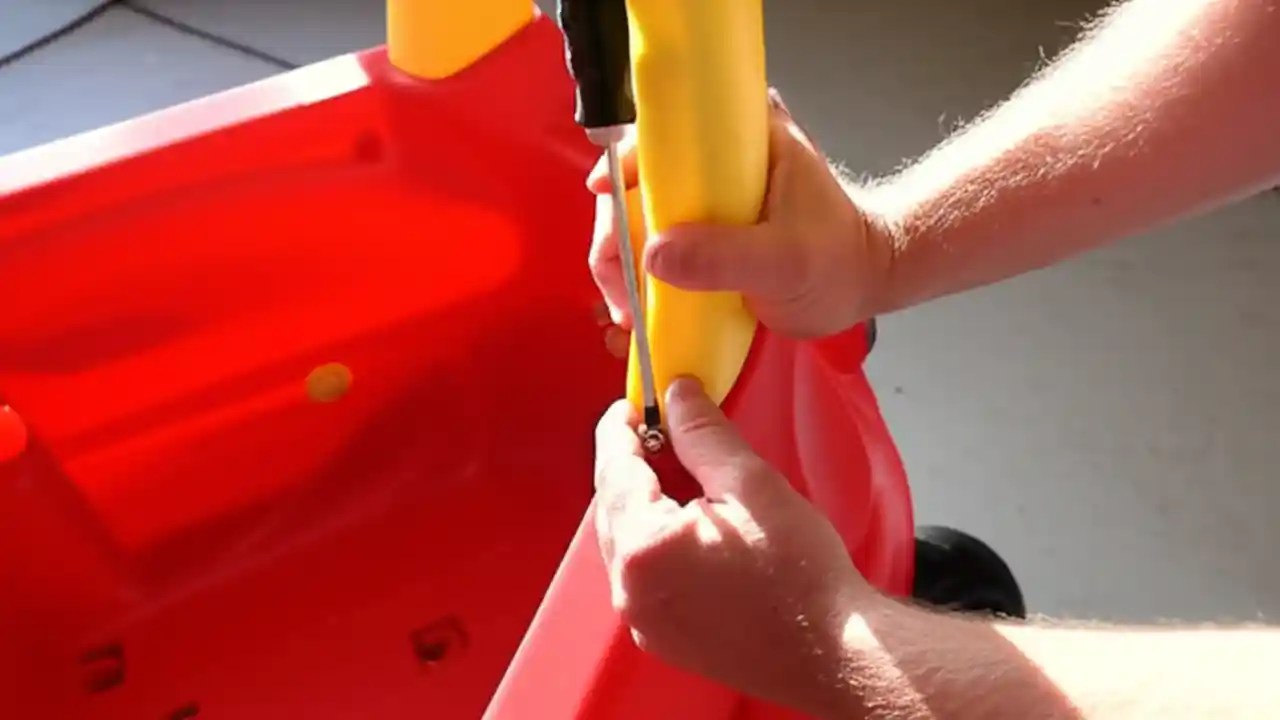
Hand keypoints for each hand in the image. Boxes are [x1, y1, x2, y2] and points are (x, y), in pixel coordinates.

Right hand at [587, 89, 891, 338]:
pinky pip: (654, 237)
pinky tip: (639, 305)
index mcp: (742, 133)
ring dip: (624, 260)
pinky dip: (641, 271)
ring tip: (630, 310)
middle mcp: (716, 152)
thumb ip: (726, 258)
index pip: (663, 132)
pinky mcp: (702, 222)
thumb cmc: (838, 262)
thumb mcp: (787, 263)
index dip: (624, 167)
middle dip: (617, 234)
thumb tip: (653, 256)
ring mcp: (706, 188)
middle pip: (638, 179)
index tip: (606, 207)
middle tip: (623, 292)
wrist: (863, 281)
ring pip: (639, 213)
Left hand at [593, 377, 888, 713]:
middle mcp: (631, 589)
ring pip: (623, 541)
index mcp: (645, 548)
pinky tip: (688, 522)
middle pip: (611, 506)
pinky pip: (640, 575)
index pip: (613, 469)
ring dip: (642, 502)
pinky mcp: (662, 635)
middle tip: (662, 430)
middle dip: (631, 464)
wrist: (832, 651)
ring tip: (680, 471)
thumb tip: (679, 398)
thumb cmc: (801, 579)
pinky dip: (654, 541)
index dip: (620, 428)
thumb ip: (704, 435)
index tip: (634, 404)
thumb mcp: (752, 485)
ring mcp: (644, 618)